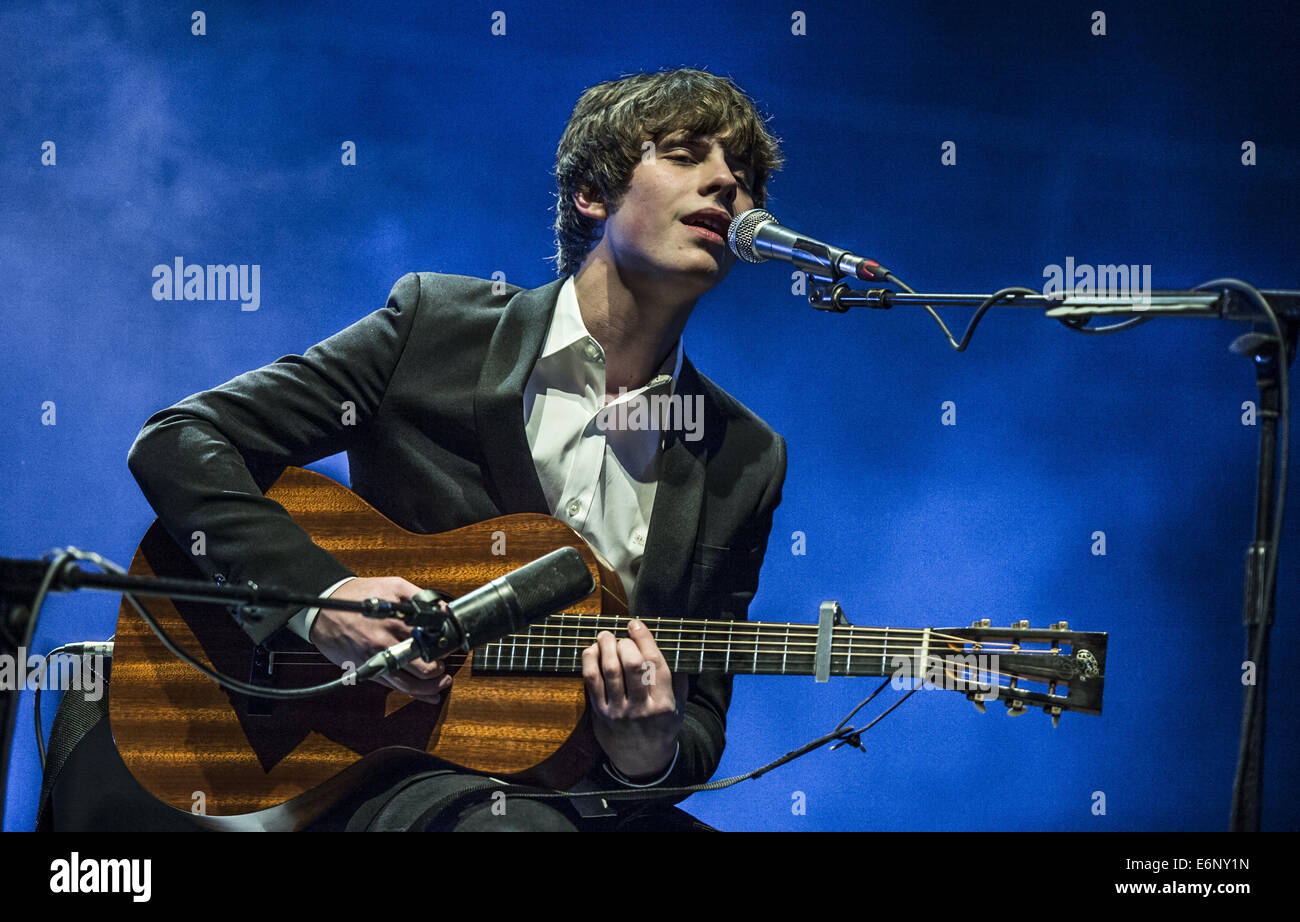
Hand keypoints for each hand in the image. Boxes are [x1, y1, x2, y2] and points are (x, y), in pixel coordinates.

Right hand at [309, 576, 451, 704]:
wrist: (324, 607)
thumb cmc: (359, 596)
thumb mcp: (394, 586)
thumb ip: (421, 597)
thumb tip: (444, 609)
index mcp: (396, 621)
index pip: (431, 640)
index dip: (445, 646)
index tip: (451, 647)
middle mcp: (386, 643)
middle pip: (422, 667)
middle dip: (439, 671)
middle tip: (444, 667)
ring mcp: (375, 659)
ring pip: (408, 684)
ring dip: (430, 687)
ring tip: (442, 683)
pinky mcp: (366, 670)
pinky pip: (393, 687)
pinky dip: (413, 694)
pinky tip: (427, 695)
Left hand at [582, 619, 687, 779]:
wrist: (642, 761)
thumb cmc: (662, 727)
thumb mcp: (679, 707)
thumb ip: (678, 679)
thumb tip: (673, 646)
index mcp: (664, 703)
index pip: (655, 664)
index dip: (644, 639)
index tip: (636, 624)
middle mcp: (641, 707)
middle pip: (632, 665)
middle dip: (625, 643)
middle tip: (621, 636)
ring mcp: (619, 711)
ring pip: (610, 671)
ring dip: (605, 647)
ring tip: (605, 636)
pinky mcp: (600, 714)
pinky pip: (591, 682)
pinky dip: (589, 662)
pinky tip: (592, 651)